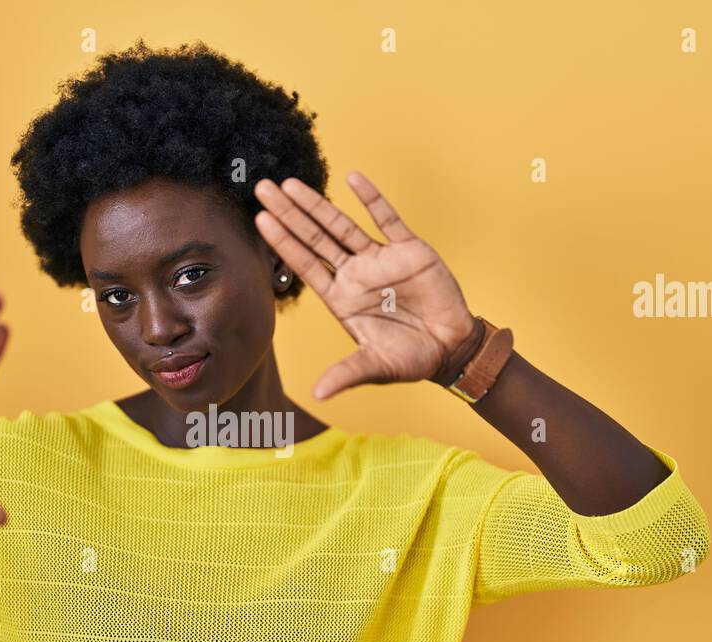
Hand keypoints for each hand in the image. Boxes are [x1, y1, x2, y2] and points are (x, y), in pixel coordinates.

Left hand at [254, 171, 479, 399]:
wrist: (451, 348)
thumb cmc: (411, 359)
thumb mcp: (375, 367)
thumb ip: (346, 374)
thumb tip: (317, 395)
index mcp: (341, 299)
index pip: (305, 265)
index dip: (283, 243)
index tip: (260, 220)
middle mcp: (355, 275)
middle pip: (314, 238)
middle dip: (288, 214)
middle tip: (261, 188)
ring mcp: (380, 260)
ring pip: (342, 225)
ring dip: (317, 204)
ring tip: (290, 183)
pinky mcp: (409, 250)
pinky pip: (387, 219)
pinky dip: (372, 199)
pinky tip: (352, 178)